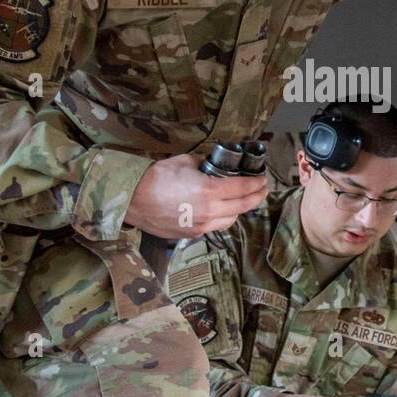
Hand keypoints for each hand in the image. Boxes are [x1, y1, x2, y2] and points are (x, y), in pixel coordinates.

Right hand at [124, 154, 266, 237]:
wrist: (133, 200)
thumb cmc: (156, 177)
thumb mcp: (184, 162)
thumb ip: (204, 163)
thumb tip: (214, 163)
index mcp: (210, 191)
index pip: (243, 188)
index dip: (257, 184)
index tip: (263, 180)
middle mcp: (209, 211)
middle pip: (242, 207)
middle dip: (256, 198)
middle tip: (262, 190)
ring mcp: (201, 226)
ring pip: (230, 220)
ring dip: (239, 210)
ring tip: (242, 201)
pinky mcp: (191, 235)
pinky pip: (214, 227)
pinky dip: (222, 219)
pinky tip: (220, 211)